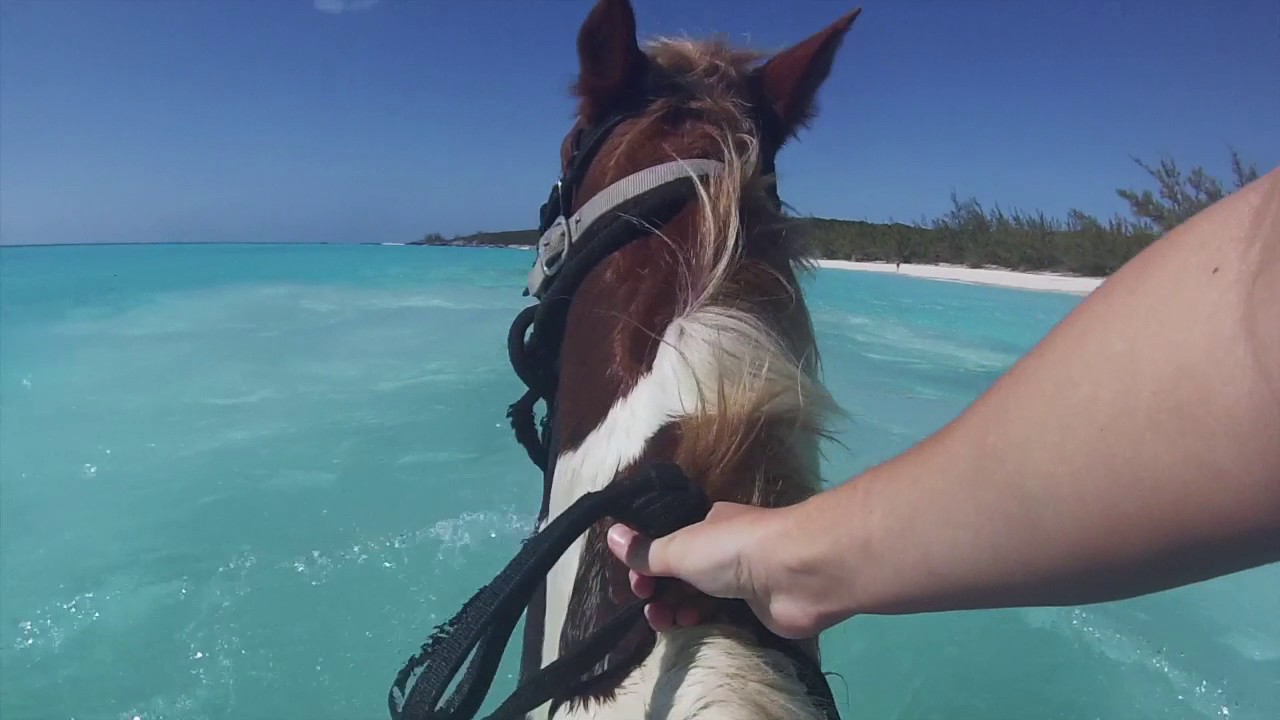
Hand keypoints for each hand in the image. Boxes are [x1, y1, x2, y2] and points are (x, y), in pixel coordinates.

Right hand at [605, 501, 819, 638]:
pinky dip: (700, 620)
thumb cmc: (732, 550)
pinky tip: (689, 625)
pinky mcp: (755, 608)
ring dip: (675, 607)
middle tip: (646, 603)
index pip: (669, 543)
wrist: (794, 573)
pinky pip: (720, 615)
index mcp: (707, 524)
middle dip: (658, 588)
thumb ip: (646, 550)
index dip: (647, 563)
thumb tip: (610, 534)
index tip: (634, 582)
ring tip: (663, 620)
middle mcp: (724, 548)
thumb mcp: (680, 547)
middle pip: (682, 572)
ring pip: (698, 595)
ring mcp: (741, 579)